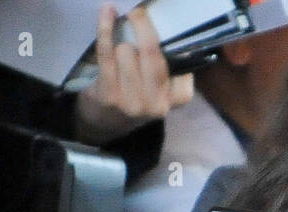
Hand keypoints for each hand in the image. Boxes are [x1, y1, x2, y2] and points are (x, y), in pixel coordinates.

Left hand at [75, 4, 194, 145]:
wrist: (105, 123)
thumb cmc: (135, 98)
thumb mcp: (158, 91)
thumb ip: (168, 71)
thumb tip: (169, 39)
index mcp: (174, 100)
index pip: (182, 70)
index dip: (173, 46)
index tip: (165, 31)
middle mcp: (156, 104)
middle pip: (152, 54)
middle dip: (143, 27)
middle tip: (138, 13)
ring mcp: (132, 102)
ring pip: (127, 51)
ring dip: (121, 46)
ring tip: (119, 56)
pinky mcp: (109, 95)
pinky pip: (107, 53)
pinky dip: (105, 29)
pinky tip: (107, 13)